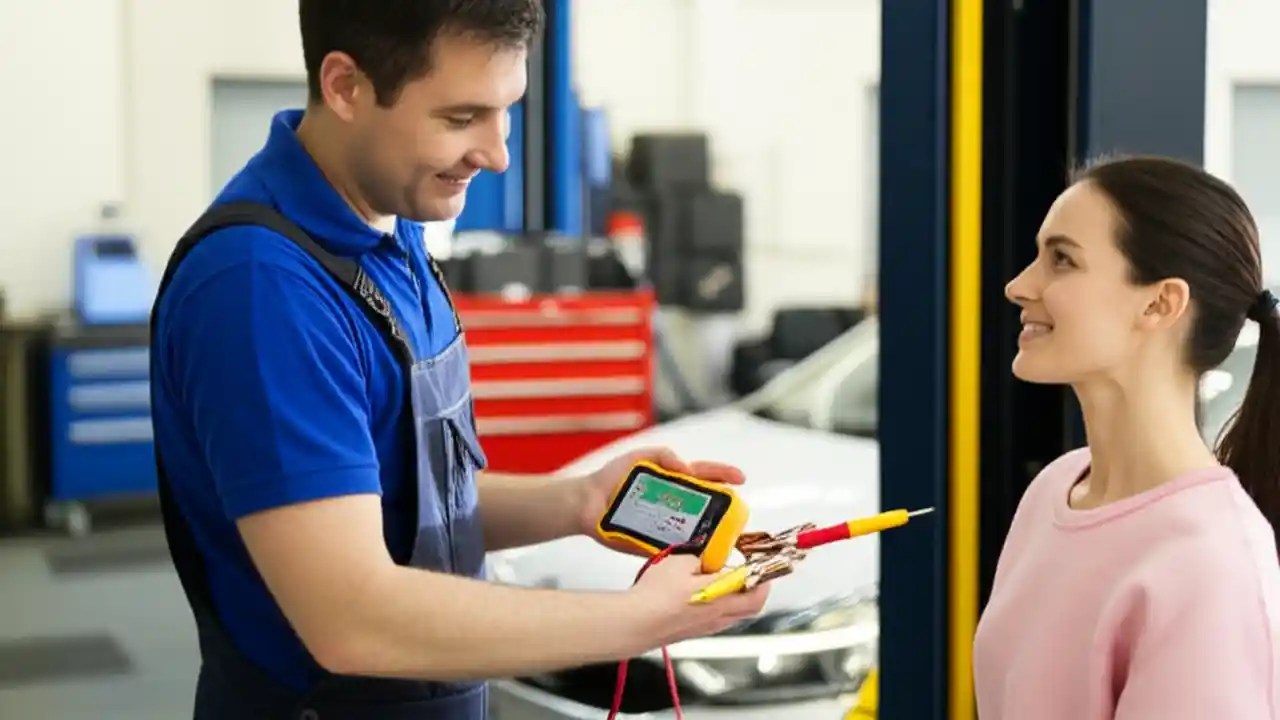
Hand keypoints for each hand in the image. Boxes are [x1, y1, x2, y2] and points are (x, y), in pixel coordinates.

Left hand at [574, 446, 744, 555]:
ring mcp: (669, 523)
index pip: (706, 475)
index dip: (725, 475)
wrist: (588, 504)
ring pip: (698, 528)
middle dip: (726, 507)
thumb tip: (686, 467)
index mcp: (675, 479)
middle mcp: (677, 502)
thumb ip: (663, 455)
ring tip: (726, 533)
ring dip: (714, 532)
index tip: (740, 478)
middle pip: (709, 504)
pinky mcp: (657, 542)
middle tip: (736, 510)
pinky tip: (703, 552)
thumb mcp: (639, 456)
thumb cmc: (613, 477)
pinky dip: (693, 550)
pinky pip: (679, 547)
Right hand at [624, 554, 769, 648]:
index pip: (757, 587)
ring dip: (739, 599)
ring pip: (736, 615)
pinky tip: (704, 597)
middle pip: (752, 606)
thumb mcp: (680, 561)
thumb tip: (704, 559)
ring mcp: (707, 626)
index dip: (763, 574)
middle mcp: (719, 614)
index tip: (762, 562)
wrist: (636, 622)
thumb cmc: (657, 595)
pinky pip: (718, 620)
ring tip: (729, 583)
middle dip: (757, 589)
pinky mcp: (694, 632)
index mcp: (721, 594)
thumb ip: (698, 558)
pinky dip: (720, 607)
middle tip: (753, 575)